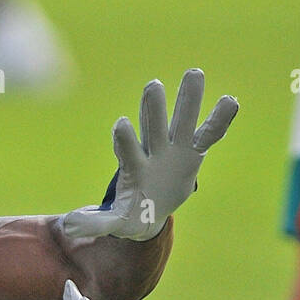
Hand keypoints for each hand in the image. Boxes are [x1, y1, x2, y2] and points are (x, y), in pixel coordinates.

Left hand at [60, 69, 237, 241]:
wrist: (150, 209)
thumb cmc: (132, 212)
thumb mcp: (115, 222)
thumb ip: (95, 223)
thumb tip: (67, 226)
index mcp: (133, 166)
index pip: (127, 149)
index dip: (125, 139)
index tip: (122, 125)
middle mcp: (152, 150)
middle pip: (153, 126)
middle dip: (153, 108)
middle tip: (153, 85)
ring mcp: (174, 147)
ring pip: (182, 120)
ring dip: (188, 100)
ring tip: (195, 73)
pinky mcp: (194, 151)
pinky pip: (210, 134)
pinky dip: (220, 119)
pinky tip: (232, 100)